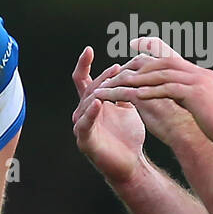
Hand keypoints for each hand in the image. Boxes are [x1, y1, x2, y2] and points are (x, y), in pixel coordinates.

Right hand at [71, 46, 144, 184]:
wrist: (131, 164)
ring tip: (113, 81)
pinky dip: (91, 112)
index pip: (83, 80)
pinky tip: (98, 103)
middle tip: (118, 68)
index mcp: (92, 104)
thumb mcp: (128, 108)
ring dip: (99, 91)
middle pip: (88, 89)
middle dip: (103, 78)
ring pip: (86, 103)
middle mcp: (83, 113)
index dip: (84, 64)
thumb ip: (124, 91)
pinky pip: (85, 123)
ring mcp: (81, 126)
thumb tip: (130, 72)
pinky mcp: (85, 140)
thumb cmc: (129, 137)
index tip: (88, 49)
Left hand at [116, 38, 207, 145]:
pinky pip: (168, 89)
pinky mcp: (196, 94)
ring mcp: (198, 82)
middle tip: (118, 69)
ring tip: (120, 84)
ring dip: (139, 79)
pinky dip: (151, 91)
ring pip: (162, 74)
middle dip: (139, 64)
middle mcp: (198, 73)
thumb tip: (177, 95)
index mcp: (199, 75)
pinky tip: (135, 95)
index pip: (172, 55)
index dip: (152, 48)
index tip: (134, 44)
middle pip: (163, 61)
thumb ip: (189, 95)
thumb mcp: (203, 104)